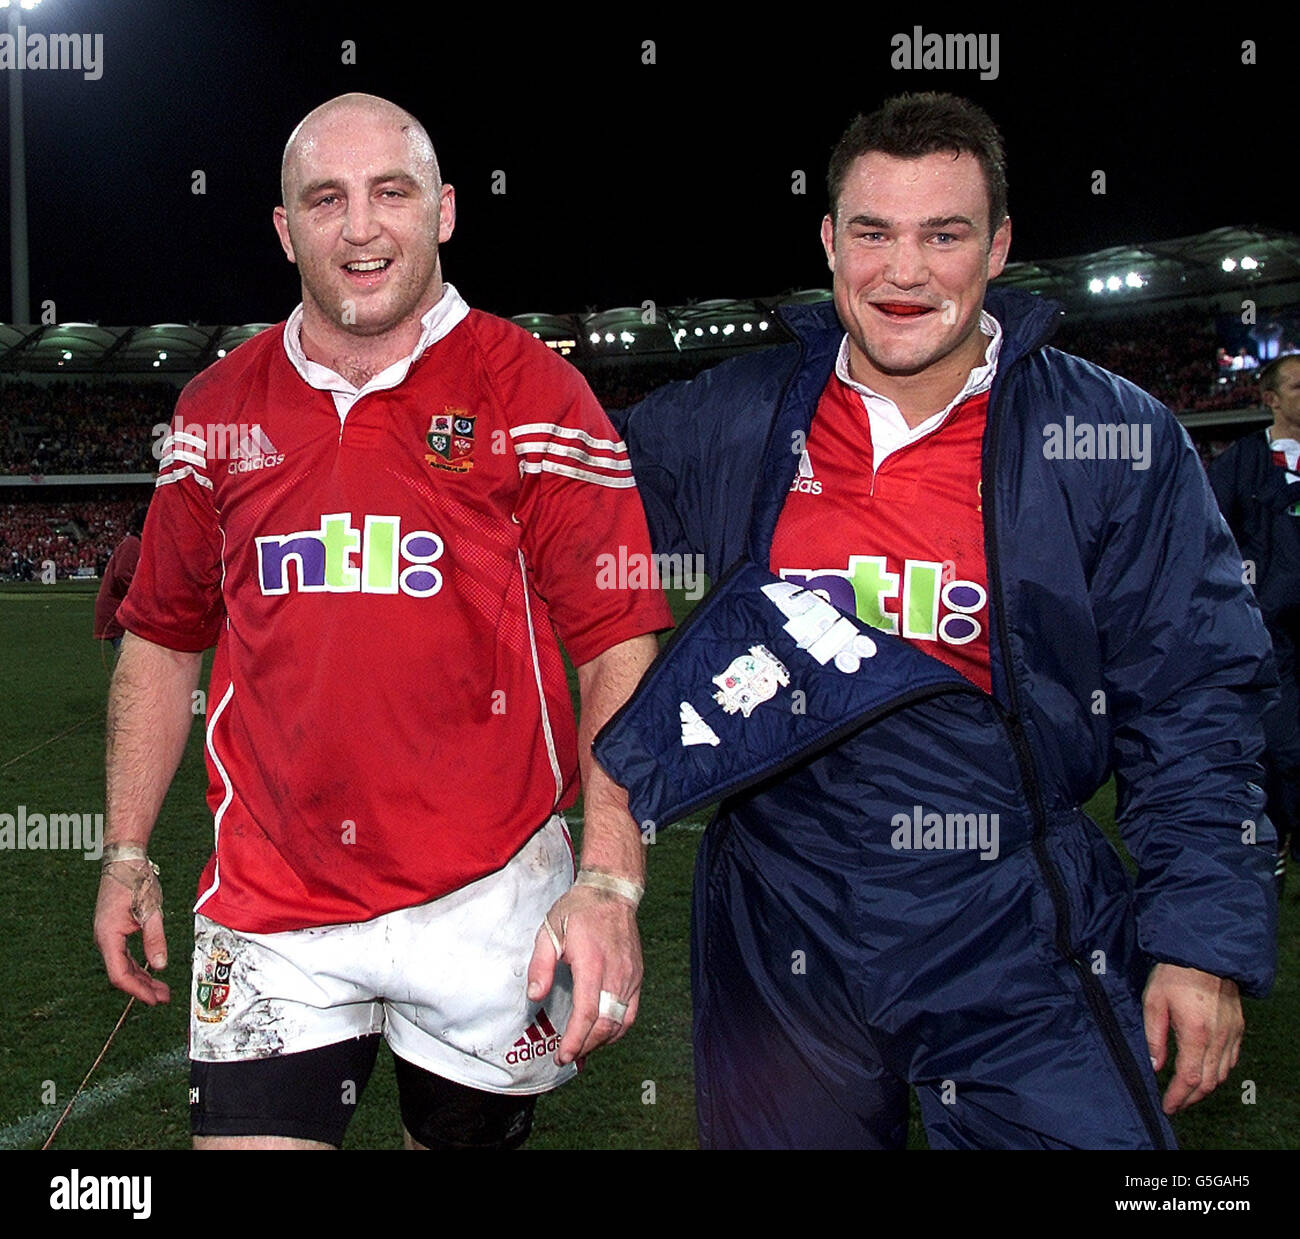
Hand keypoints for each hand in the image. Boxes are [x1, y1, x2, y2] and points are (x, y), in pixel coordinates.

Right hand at [93, 857, 169, 1004]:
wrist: (124, 860)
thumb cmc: (136, 881)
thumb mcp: (151, 910)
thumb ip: (155, 939)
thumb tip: (160, 966)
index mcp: (108, 937)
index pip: (119, 975)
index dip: (137, 990)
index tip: (154, 1000)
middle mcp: (104, 939)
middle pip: (120, 973)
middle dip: (142, 988)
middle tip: (164, 998)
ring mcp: (107, 935)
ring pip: (122, 965)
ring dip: (141, 978)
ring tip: (161, 989)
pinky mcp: (113, 929)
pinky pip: (123, 954)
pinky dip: (137, 965)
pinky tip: (150, 970)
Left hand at [526, 883, 641, 1065]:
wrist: (611, 892)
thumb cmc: (578, 910)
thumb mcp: (550, 930)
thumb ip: (541, 965)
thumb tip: (535, 996)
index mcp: (592, 963)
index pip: (588, 1012)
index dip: (576, 1040)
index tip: (563, 1056)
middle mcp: (616, 973)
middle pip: (606, 1024)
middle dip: (586, 1046)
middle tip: (567, 1057)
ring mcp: (631, 976)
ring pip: (621, 1022)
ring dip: (601, 1041)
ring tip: (582, 1048)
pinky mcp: (637, 976)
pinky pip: (630, 1012)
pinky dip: (617, 1029)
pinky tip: (602, 1033)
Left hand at [1142, 962, 1242, 1113]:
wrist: (1204, 954)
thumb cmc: (1174, 975)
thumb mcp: (1154, 1002)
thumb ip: (1153, 1037)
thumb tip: (1155, 1066)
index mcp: (1196, 1034)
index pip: (1189, 1079)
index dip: (1178, 1097)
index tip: (1167, 1106)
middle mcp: (1219, 1039)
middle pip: (1207, 1082)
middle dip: (1190, 1098)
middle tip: (1174, 1103)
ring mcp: (1232, 1034)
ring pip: (1222, 1074)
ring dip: (1204, 1087)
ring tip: (1186, 1092)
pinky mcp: (1238, 1028)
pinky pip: (1231, 1060)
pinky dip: (1218, 1072)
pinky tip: (1204, 1071)